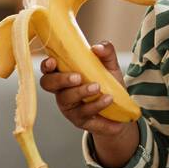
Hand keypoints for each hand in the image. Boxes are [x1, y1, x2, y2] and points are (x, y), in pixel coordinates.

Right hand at [39, 41, 137, 166]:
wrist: (122, 110)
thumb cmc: (109, 84)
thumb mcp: (110, 65)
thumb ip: (106, 52)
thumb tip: (97, 47)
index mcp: (64, 74)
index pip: (48, 69)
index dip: (46, 65)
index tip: (53, 61)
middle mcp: (62, 90)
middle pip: (48, 84)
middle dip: (61, 79)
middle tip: (78, 77)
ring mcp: (68, 106)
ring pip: (66, 98)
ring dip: (82, 91)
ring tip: (98, 87)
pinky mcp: (79, 120)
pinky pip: (83, 112)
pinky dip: (96, 104)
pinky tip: (108, 99)